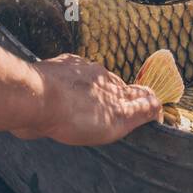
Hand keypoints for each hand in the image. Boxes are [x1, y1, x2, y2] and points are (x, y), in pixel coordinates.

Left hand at [21, 54, 161, 144]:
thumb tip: (158, 106)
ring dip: (91, 91)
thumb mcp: (114, 121)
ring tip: (85, 108)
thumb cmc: (73, 115)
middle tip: (114, 113)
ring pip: (91, 80)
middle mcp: (98, 75)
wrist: (33, 99)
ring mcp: (76, 70)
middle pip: (115, 85)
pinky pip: (68, 75)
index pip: (139, 93)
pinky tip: (62, 96)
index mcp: (115, 89)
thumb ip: (139, 112)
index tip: (150, 112)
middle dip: (117, 97)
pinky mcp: (54, 71)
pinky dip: (69, 85)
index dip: (145, 102)